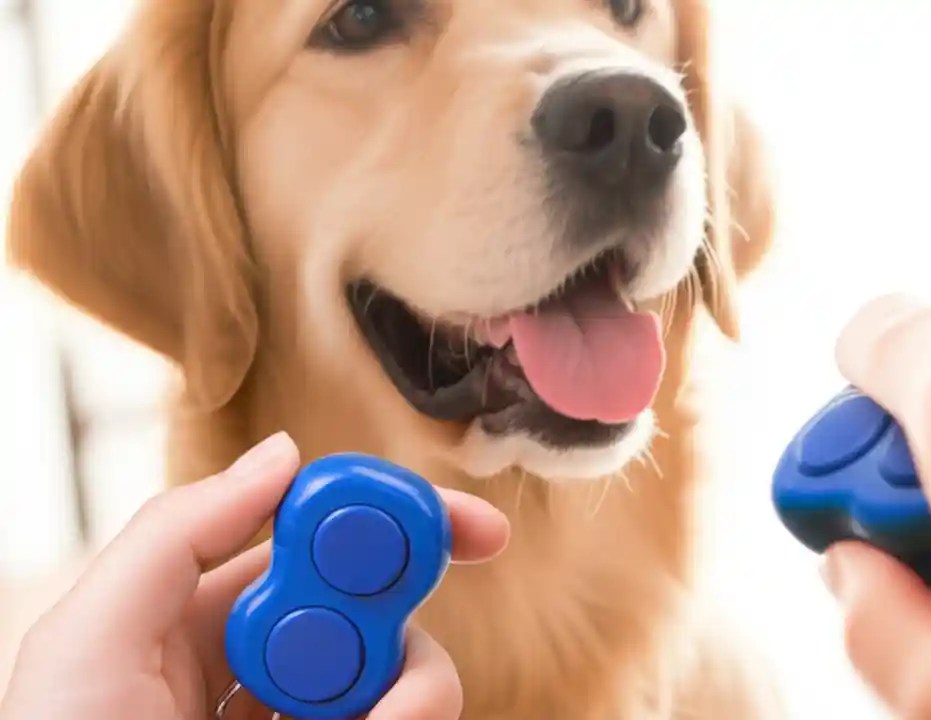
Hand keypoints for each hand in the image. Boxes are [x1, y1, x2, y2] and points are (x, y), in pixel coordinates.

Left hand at [0, 433, 508, 719]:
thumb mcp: (92, 642)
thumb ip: (178, 536)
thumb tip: (285, 455)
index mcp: (202, 623)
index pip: (314, 547)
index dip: (393, 523)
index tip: (474, 532)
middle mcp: (261, 675)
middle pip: (375, 616)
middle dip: (410, 630)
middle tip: (405, 684)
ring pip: (402, 686)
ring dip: (411, 700)